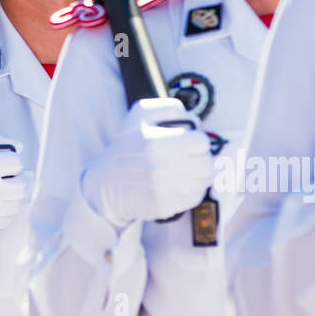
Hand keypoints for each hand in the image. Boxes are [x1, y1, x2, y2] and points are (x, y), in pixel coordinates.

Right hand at [0, 132, 29, 239]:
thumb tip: (19, 147)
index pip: (16, 162)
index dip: (12, 160)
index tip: (5, 163)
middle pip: (21, 185)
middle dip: (17, 179)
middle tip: (8, 178)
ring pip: (17, 203)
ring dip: (13, 196)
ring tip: (2, 190)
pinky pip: (8, 219)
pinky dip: (7, 211)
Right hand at [81, 98, 213, 227]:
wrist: (107, 183)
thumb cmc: (127, 145)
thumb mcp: (140, 113)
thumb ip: (170, 108)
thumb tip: (196, 122)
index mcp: (155, 142)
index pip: (201, 142)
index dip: (197, 140)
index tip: (188, 142)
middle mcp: (160, 167)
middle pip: (207, 165)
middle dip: (201, 159)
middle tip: (190, 158)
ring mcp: (162, 190)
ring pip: (204, 183)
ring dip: (198, 175)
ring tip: (184, 171)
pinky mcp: (164, 207)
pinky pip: (194, 198)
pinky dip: (191, 191)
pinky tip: (178, 184)